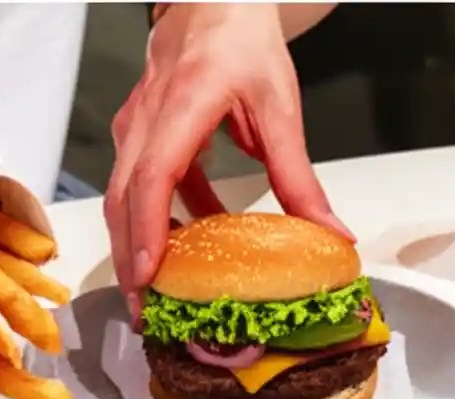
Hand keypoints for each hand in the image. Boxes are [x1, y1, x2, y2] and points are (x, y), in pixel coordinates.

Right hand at [105, 2, 350, 321]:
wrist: (214, 4)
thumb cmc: (243, 42)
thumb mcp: (280, 109)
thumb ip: (299, 176)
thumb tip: (330, 233)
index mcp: (184, 104)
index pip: (155, 174)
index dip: (150, 229)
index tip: (150, 274)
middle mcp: (148, 118)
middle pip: (125, 197)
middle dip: (131, 259)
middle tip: (145, 312)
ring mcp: (137, 126)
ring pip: (124, 195)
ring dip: (138, 247)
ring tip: (157, 295)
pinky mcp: (139, 134)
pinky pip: (140, 185)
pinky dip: (159, 221)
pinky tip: (189, 245)